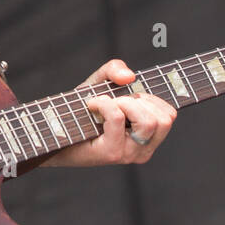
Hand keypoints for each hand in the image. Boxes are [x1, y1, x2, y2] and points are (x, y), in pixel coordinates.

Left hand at [40, 59, 175, 168]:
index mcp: (149, 137)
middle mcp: (144, 150)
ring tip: (106, 104)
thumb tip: (129, 77)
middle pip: (163, 119)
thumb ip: (115, 70)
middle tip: (116, 101)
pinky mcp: (112, 153)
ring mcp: (129, 154)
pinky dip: (104, 103)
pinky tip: (92, 105)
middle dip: (139, 100)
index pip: (169, 114)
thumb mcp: (101, 82)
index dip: (151, 98)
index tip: (130, 96)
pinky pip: (118, 117)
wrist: (55, 132)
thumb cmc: (82, 109)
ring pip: (147, 120)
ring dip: (124, 102)